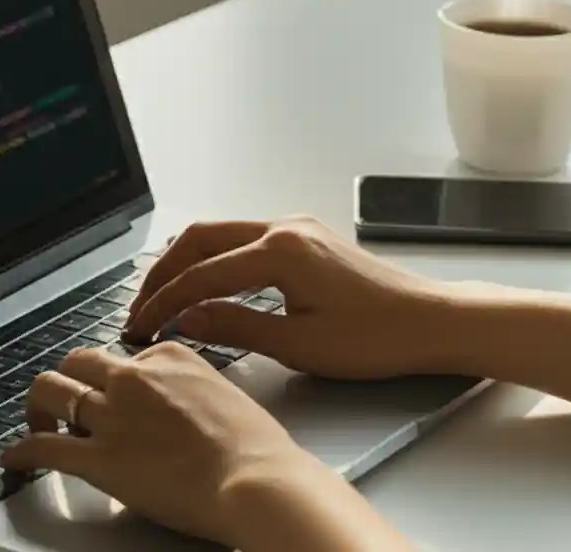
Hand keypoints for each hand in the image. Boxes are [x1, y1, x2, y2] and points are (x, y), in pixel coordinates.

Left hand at [2, 344, 314, 546]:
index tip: (118, 400)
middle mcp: (134, 377)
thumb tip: (178, 411)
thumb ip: (194, 393)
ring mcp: (112, 415)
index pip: (126, 358)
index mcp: (170, 356)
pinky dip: (21, 451)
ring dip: (38, 408)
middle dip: (70, 380)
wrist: (255, 478)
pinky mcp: (97, 458)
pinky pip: (41, 447)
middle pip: (79, 362)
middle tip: (67, 403)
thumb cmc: (256, 448)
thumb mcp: (227, 396)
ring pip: (51, 391)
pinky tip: (15, 459)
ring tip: (37, 424)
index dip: (117, 381)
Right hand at [124, 216, 455, 378]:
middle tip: (139, 306)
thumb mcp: (299, 343)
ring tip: (163, 296)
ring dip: (188, 261)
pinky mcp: (308, 239)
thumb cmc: (377, 337)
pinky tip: (207, 285)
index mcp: (281, 251)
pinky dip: (217, 259)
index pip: (201, 273)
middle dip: (164, 271)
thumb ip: (236, 325)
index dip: (164, 301)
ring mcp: (299, 228)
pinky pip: (246, 239)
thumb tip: (188, 318)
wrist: (430, 322)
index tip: (140, 325)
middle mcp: (286, 227)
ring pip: (223, 233)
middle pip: (202, 237)